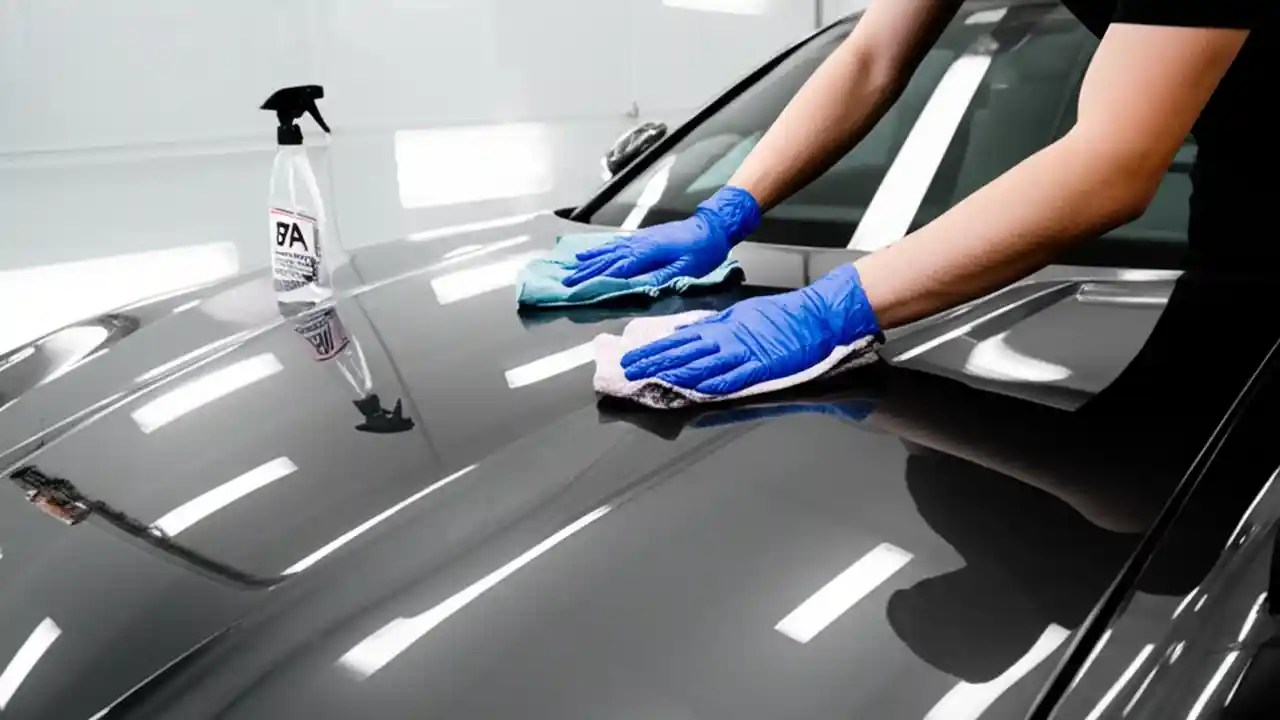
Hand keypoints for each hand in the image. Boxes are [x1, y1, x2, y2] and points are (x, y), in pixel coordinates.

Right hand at [563, 186, 759, 286]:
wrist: (712, 227)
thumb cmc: (703, 251)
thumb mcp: (688, 269)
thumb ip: (662, 277)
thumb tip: (637, 287)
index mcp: (649, 253)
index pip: (618, 269)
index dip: (596, 279)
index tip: (579, 287)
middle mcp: (640, 244)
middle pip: (608, 259)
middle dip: (586, 271)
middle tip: (567, 280)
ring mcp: (640, 239)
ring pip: (609, 250)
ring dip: (590, 259)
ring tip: (572, 266)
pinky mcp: (644, 237)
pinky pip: (617, 243)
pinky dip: (601, 248)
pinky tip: (593, 251)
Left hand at [621, 264, 880, 394]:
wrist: (812, 316)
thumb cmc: (778, 315)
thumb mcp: (738, 315)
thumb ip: (711, 326)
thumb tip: (684, 331)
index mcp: (720, 328)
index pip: (678, 340)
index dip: (653, 350)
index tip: (631, 357)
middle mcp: (726, 340)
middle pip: (683, 352)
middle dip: (654, 362)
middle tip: (629, 369)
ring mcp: (743, 354)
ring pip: (702, 364)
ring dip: (676, 372)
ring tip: (652, 378)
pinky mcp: (761, 367)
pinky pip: (733, 377)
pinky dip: (713, 382)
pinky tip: (696, 388)